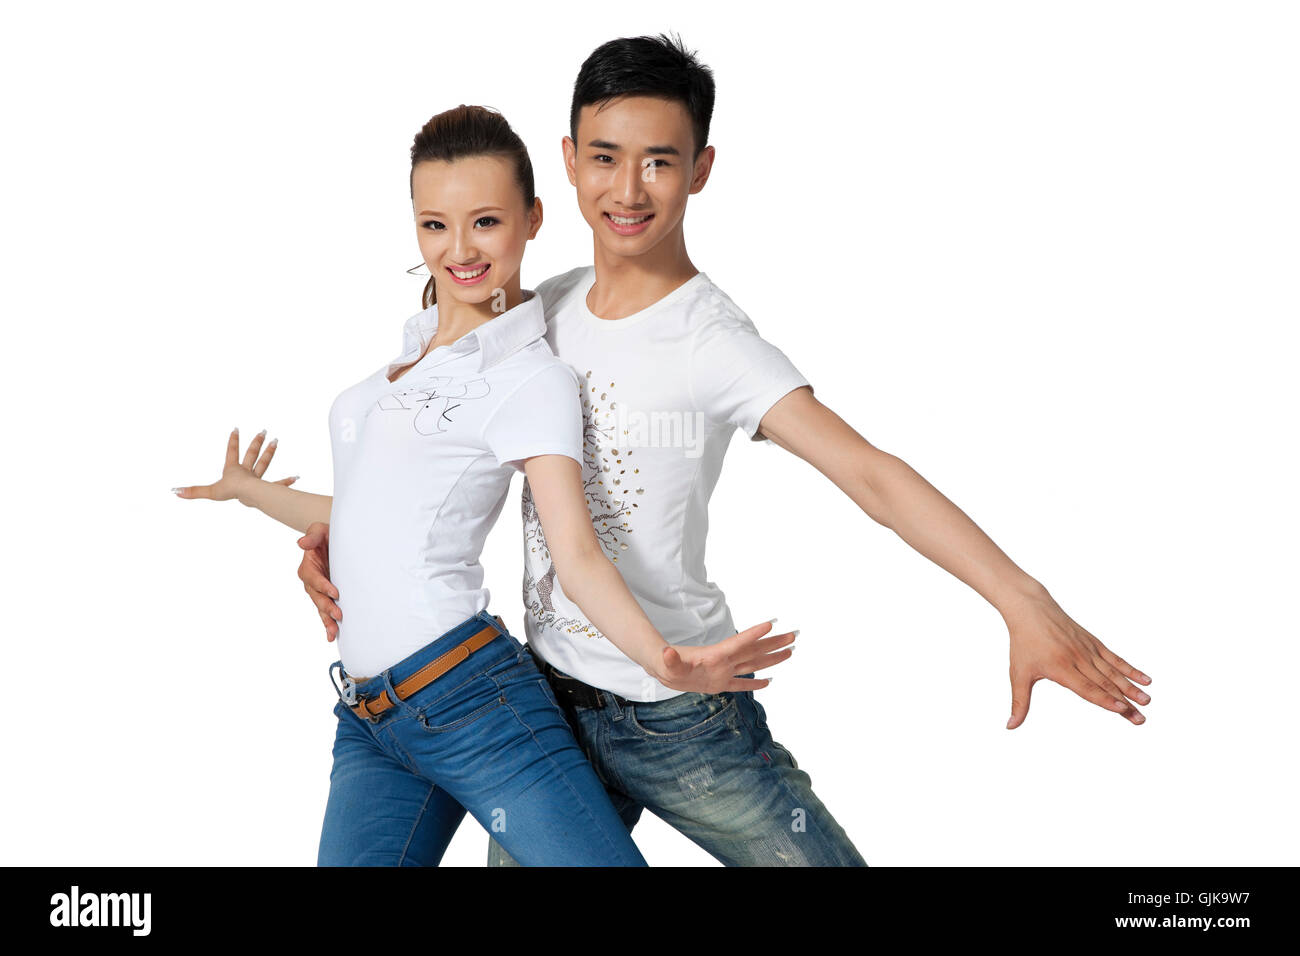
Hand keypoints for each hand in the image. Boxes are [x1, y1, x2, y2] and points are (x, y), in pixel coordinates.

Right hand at [173, 427, 296, 503]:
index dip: (233, 441)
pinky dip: (286, 482)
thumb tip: (175, 491)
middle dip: (256, 442)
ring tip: (276, 441)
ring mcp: (258, 480)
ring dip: (270, 452)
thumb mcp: (209, 491)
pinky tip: (296, 478)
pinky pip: (278, 485)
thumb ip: (193, 491)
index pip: (232, 452)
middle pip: (252, 454)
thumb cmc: (230, 492)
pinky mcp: (266, 489)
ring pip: (265, 463)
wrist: (249, 495)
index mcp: (233, 470)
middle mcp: (247, 472)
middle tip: (263, 430)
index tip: (236, 428)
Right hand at [297, 521, 340, 641]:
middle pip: (317, 597)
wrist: (333, 542)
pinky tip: (333, 635)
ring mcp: (318, 591)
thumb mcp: (319, 531)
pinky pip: (326, 611)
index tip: (335, 592)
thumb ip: (312, 537)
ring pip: (321, 608)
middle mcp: (311, 582)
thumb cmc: (326, 535)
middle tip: (339, 614)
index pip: (314, 579)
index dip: (323, 586)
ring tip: (332, 633)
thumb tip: (301, 543)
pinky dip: (328, 623)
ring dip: (327, 621)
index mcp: (307, 567)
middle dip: (327, 607)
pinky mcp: (326, 596)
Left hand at [653, 620, 796, 693]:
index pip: (738, 643)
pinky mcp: (720, 683)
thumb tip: (666, 653)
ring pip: (753, 664)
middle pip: (754, 651)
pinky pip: (741, 684)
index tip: (771, 623)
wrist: (664, 669)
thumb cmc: (665, 663)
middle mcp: (724, 661)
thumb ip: (669, 659)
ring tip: (789, 651)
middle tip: (793, 635)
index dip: (753, 634)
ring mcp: (724, 672)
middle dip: (773, 643)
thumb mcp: (666, 663)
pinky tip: (768, 682)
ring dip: (771, 658)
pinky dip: (754, 684)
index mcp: (715, 655)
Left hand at [1003, 588, 1151, 728]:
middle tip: (1141, 719)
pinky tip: (1145, 679)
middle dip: (1124, 703)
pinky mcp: (1093, 642)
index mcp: (1060, 668)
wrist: (1031, 609)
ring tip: (1147, 701)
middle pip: (1105, 684)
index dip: (1104, 699)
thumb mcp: (1018, 673)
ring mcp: (1088, 650)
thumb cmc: (1023, 643)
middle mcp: (1078, 659)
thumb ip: (1020, 702)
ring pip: (1113, 672)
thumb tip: (1010, 726)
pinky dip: (1130, 669)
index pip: (1086, 688)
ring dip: (1131, 688)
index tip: (1121, 710)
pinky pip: (1115, 658)